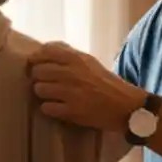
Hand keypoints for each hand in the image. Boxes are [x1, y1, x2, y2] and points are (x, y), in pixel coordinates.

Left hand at [28, 42, 146, 130]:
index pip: (44, 52)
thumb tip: (42, 49)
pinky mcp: (72, 111)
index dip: (36, 59)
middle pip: (37, 71)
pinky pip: (46, 107)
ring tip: (51, 96)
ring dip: (42, 94)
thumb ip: (67, 54)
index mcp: (76, 58)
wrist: (125, 105)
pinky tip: (56, 107)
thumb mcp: (88, 61)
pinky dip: (49, 108)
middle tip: (45, 82)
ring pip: (39, 89)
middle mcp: (72, 73)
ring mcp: (71, 92)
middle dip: (38, 78)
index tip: (36, 65)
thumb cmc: (104, 82)